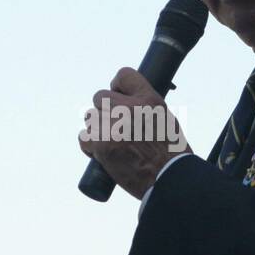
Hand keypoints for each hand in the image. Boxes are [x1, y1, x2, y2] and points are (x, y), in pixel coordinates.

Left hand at [78, 67, 191, 198]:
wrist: (168, 180)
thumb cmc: (170, 154)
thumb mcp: (165, 119)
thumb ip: (145, 107)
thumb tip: (126, 101)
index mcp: (149, 100)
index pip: (124, 75)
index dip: (117, 86)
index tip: (117, 96)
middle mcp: (130, 109)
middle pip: (99, 97)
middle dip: (104, 111)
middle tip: (115, 127)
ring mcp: (114, 126)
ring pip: (91, 118)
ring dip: (97, 129)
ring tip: (112, 144)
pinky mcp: (102, 144)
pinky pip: (84, 138)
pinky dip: (90, 147)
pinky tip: (103, 154)